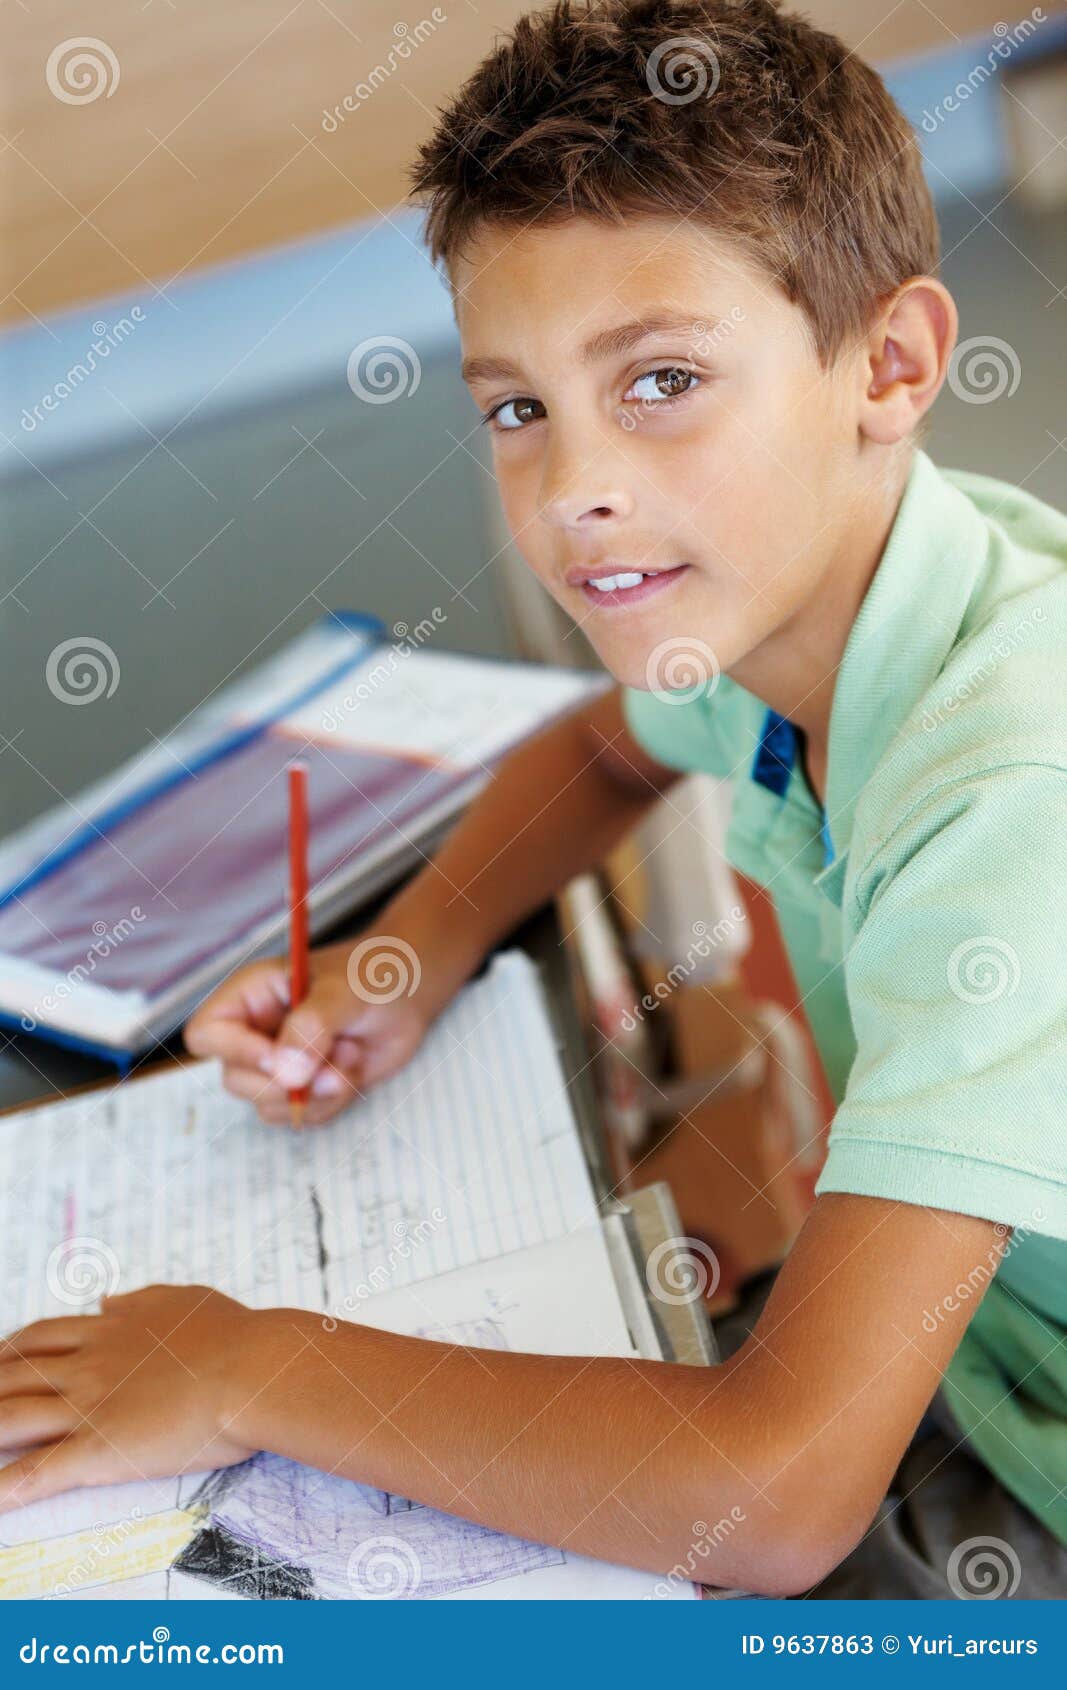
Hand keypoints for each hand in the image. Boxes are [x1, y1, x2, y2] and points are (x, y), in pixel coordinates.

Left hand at [0, 1286, 258, 1512]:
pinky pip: (40, 1472)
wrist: (253, 1369)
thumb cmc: (232, 1334)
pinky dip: (8, 1488)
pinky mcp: (100, 1448)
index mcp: (108, 1330)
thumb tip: (107, 1301)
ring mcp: (90, 1406)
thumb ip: (140, 1301)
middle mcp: (89, 1365)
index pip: (39, 1337)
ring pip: (11, 1418)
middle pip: (12, 1374)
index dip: (8, 1350)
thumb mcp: (182, 1300)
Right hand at [184, 934, 434, 1126]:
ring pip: (268, 1105)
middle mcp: (255, 1032)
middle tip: (335, 1057)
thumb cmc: (373, 975)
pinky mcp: (304, 1088)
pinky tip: (352, 1070)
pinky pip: (301, 1116)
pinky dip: (331, 1103)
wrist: (409, 995)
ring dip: (316, 1094)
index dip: (235, 1052)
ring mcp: (279, 1064)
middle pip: (236, 1080)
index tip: (279, 1058)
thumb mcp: (345, 990)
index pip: (206, 1034)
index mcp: (249, 995)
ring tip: (350, 1054)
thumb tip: (284, 1072)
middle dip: (287, 1082)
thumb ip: (311, 1025)